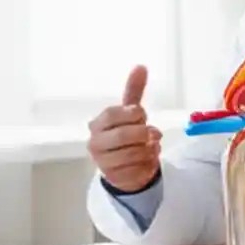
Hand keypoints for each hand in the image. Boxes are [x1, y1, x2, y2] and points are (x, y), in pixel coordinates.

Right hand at [88, 65, 163, 191]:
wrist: (125, 168)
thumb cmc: (127, 137)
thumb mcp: (131, 114)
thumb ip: (134, 91)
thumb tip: (141, 66)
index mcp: (97, 124)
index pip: (117, 114)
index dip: (135, 114)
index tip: (141, 116)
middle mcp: (95, 143)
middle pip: (126, 134)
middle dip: (143, 133)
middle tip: (149, 135)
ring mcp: (103, 163)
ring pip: (135, 153)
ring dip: (149, 150)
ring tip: (148, 148)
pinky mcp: (115, 178)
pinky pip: (139, 169)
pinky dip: (149, 164)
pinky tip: (145, 161)